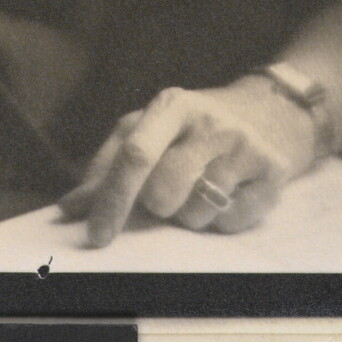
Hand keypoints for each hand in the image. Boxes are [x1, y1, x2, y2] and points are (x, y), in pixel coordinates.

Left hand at [57, 77, 321, 246]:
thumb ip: (109, 165)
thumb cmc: (193, 128)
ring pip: (196, 214)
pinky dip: (221, 221)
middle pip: (164, 192)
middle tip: (167, 194)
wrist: (270, 111)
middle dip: (157, 208)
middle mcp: (209, 122)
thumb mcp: (150, 129)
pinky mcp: (273, 174)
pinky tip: (229, 194)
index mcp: (171, 105)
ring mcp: (245, 147)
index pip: (134, 155)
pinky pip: (231, 224)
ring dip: (189, 215)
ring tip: (200, 189)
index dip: (112, 199)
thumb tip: (68, 209)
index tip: (96, 236)